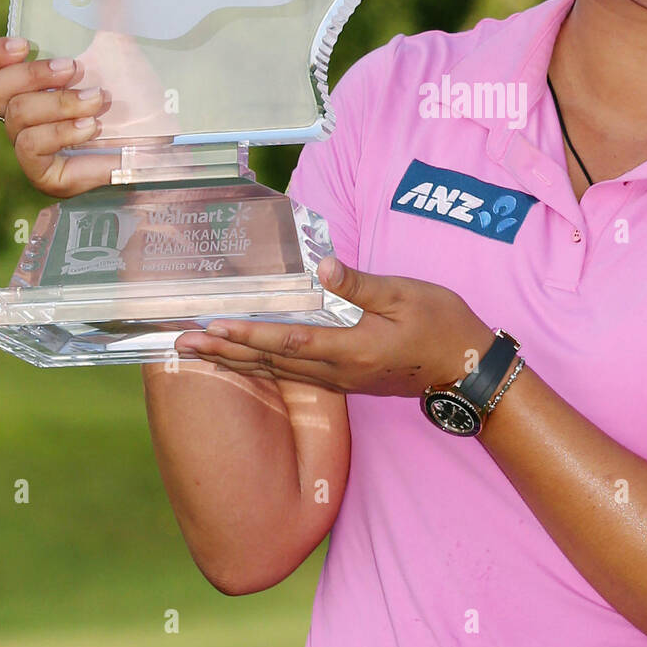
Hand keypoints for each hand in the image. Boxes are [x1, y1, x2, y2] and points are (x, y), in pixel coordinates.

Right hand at [0, 0, 177, 197]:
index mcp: (32, 85)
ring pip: (16, 120)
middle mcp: (25, 116)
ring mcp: (32, 149)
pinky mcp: (47, 176)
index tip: (25, 43)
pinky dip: (62, 133)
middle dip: (31, 76)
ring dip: (59, 105)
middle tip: (74, 67)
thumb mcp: (123, 47)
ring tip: (99, 101)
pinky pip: (32, 151)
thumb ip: (110, 3)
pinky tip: (92, 127)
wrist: (167, 145)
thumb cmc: (138, 99)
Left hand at [174, 257, 495, 399]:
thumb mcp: (406, 296)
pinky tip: (244, 360)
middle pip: (271, 361)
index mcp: (351, 349)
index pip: (288, 341)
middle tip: (180, 345)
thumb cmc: (441, 325)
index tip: (214, 328)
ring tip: (198, 353)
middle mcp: (338, 371)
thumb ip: (361, 285)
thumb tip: (324, 266)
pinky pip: (292, 374)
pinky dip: (261, 365)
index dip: (248, 334)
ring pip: (277, 371)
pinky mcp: (345, 380)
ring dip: (235, 361)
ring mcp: (340, 379)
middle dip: (224, 353)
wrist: (466, 368)